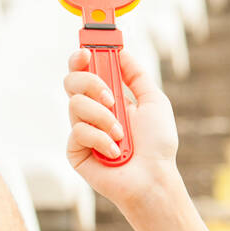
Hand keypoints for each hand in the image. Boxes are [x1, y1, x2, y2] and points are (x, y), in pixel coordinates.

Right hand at [64, 48, 179, 206]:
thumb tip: (121, 52)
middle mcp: (92, 112)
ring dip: (104, 117)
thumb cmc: (158, 146)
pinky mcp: (75, 150)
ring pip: (75, 104)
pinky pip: (78, 131)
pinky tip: (115, 153)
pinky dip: (101, 139)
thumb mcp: (154, 103)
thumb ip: (137, 76)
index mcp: (108, 98)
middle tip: (111, 98)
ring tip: (122, 135)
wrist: (154, 178)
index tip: (87, 53)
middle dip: (91, 84)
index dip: (80, 58)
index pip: (84, 70)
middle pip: (71, 81)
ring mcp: (82, 131)